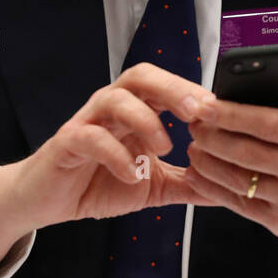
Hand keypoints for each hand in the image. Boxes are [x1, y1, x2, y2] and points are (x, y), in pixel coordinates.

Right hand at [4, 63, 225, 229]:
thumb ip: (188, 183)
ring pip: (115, 99)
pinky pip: (90, 137)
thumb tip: (229, 188)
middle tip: (199, 112)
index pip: (168, 86)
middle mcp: (113, 107)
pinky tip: (133, 174)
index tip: (223, 112)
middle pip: (142, 77)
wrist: (48, 200)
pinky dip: (115, 154)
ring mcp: (88, 122)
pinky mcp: (67, 143)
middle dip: (173, 89)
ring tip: (165, 145)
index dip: (195, 93)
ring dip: (145, 119)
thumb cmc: (99, 182)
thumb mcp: (155, 186)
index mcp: (136, 109)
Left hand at [184, 63, 277, 266]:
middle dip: (211, 135)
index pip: (268, 123)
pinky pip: (238, 203)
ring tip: (193, 144)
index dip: (230, 114)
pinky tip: (198, 172)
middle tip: (192, 121)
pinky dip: (212, 187)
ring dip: (206, 160)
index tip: (204, 104)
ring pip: (237, 178)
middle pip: (245, 151)